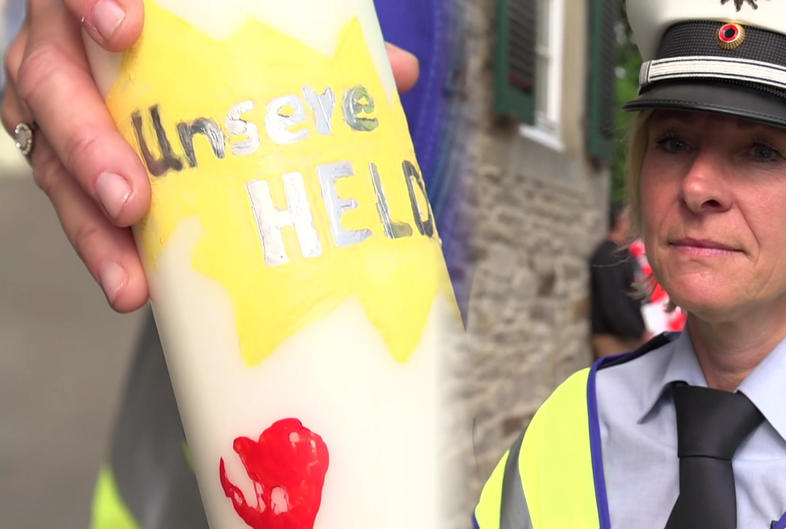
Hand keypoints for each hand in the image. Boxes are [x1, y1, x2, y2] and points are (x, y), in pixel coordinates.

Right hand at [2, 0, 419, 312]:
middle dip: (89, 145)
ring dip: (90, 223)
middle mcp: (64, 48)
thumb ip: (297, 39)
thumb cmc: (190, 31)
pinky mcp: (65, 156)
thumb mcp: (228, 25)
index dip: (90, 0)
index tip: (127, 29)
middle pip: (51, 87)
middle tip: (134, 198)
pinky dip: (103, 248)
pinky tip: (135, 285)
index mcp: (104, 2)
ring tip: (132, 277)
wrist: (137, 33)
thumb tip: (396, 72)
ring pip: (49, 158)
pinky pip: (70, 203)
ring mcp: (58, 104)